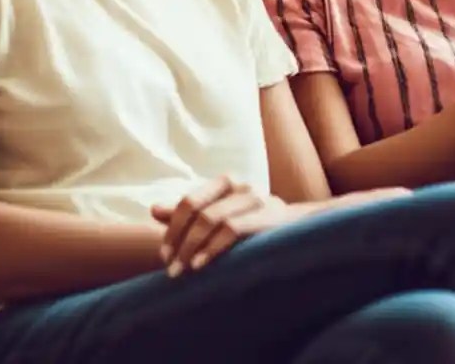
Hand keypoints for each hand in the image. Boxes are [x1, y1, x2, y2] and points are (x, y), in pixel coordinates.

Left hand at [151, 176, 314, 277]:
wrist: (300, 229)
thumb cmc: (254, 225)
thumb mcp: (219, 216)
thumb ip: (189, 213)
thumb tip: (153, 210)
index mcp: (226, 182)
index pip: (189, 201)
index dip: (172, 228)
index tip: (164, 254)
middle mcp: (241, 185)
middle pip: (197, 210)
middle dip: (179, 241)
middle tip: (170, 267)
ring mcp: (256, 198)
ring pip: (212, 219)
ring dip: (192, 248)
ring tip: (183, 271)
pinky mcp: (268, 215)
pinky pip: (232, 230)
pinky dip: (213, 248)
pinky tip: (202, 265)